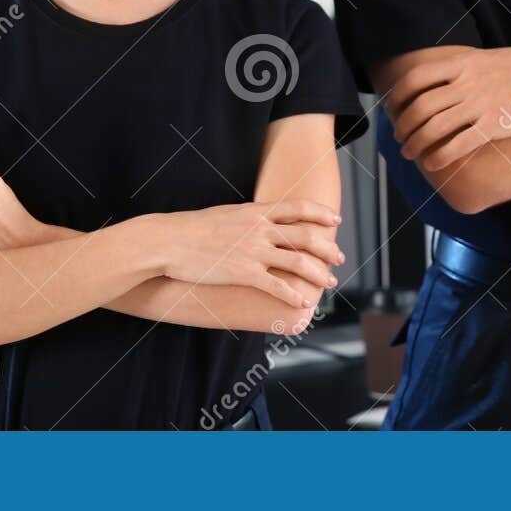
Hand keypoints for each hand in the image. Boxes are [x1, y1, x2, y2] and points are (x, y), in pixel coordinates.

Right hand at [160, 200, 343, 306]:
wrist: (170, 241)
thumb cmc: (194, 228)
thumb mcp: (228, 213)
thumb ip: (250, 217)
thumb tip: (263, 219)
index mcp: (257, 211)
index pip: (299, 208)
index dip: (321, 213)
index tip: (335, 220)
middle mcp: (260, 229)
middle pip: (305, 236)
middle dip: (327, 248)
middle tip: (340, 257)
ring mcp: (253, 250)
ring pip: (297, 261)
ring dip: (318, 273)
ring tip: (330, 282)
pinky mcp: (243, 272)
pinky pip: (276, 285)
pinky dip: (292, 295)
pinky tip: (302, 303)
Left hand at [386, 41, 510, 170]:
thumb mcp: (492, 58)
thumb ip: (468, 68)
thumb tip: (451, 76)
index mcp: (464, 62)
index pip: (416, 78)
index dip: (398, 95)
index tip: (393, 108)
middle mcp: (467, 82)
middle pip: (419, 105)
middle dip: (403, 125)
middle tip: (400, 137)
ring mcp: (480, 103)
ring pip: (433, 126)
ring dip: (415, 143)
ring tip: (409, 153)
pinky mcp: (496, 124)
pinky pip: (458, 143)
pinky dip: (439, 155)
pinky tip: (432, 163)